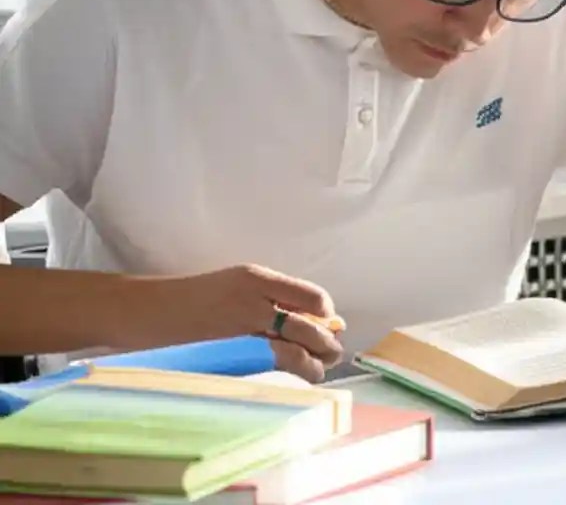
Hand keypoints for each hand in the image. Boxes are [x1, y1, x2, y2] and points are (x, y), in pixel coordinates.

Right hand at [129, 264, 344, 382]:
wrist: (142, 310)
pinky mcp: (232, 351)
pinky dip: (296, 372)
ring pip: (299, 348)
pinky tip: (299, 378)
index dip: (327, 316)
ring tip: (318, 370)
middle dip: (327, 344)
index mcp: (257, 278)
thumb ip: (268, 299)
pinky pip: (277, 364)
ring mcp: (243, 326)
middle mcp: (255, 298)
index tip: (328, 327)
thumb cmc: (188, 301)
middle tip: (331, 354)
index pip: (312, 297)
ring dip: (316, 363)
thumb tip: (311, 320)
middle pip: (312, 325)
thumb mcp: (233, 287)